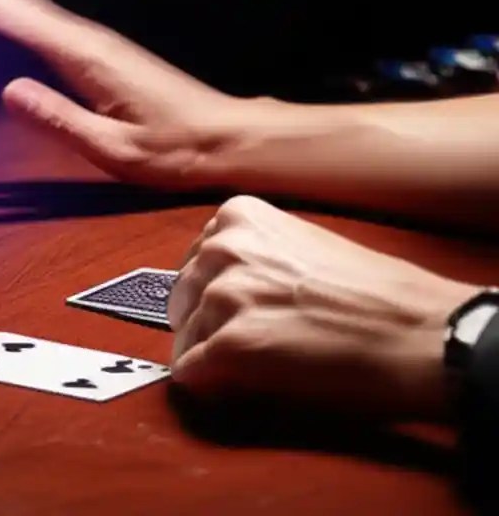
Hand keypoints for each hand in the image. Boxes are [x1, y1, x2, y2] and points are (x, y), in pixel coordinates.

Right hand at [0, 0, 275, 187]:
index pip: (8, 15)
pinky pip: (33, 10)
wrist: (225, 136)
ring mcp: (86, 38)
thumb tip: (8, 91)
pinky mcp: (90, 48)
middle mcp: (81, 36)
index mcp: (81, 56)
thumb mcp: (115, 149)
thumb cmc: (174, 149)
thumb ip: (60, 119)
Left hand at [169, 195, 481, 420]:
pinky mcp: (229, 345)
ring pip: (185, 339)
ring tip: (266, 364)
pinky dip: (212, 387)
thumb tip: (221, 286)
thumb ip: (254, 254)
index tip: (242, 312)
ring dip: (215, 358)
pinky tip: (246, 386)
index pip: (194, 261)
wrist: (419, 333)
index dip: (216, 294)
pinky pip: (190, 374)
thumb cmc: (376, 294)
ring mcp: (223, 295)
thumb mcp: (302, 245)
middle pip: (182, 299)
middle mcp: (222, 248)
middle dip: (209, 325)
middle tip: (255, 344)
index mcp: (239, 215)